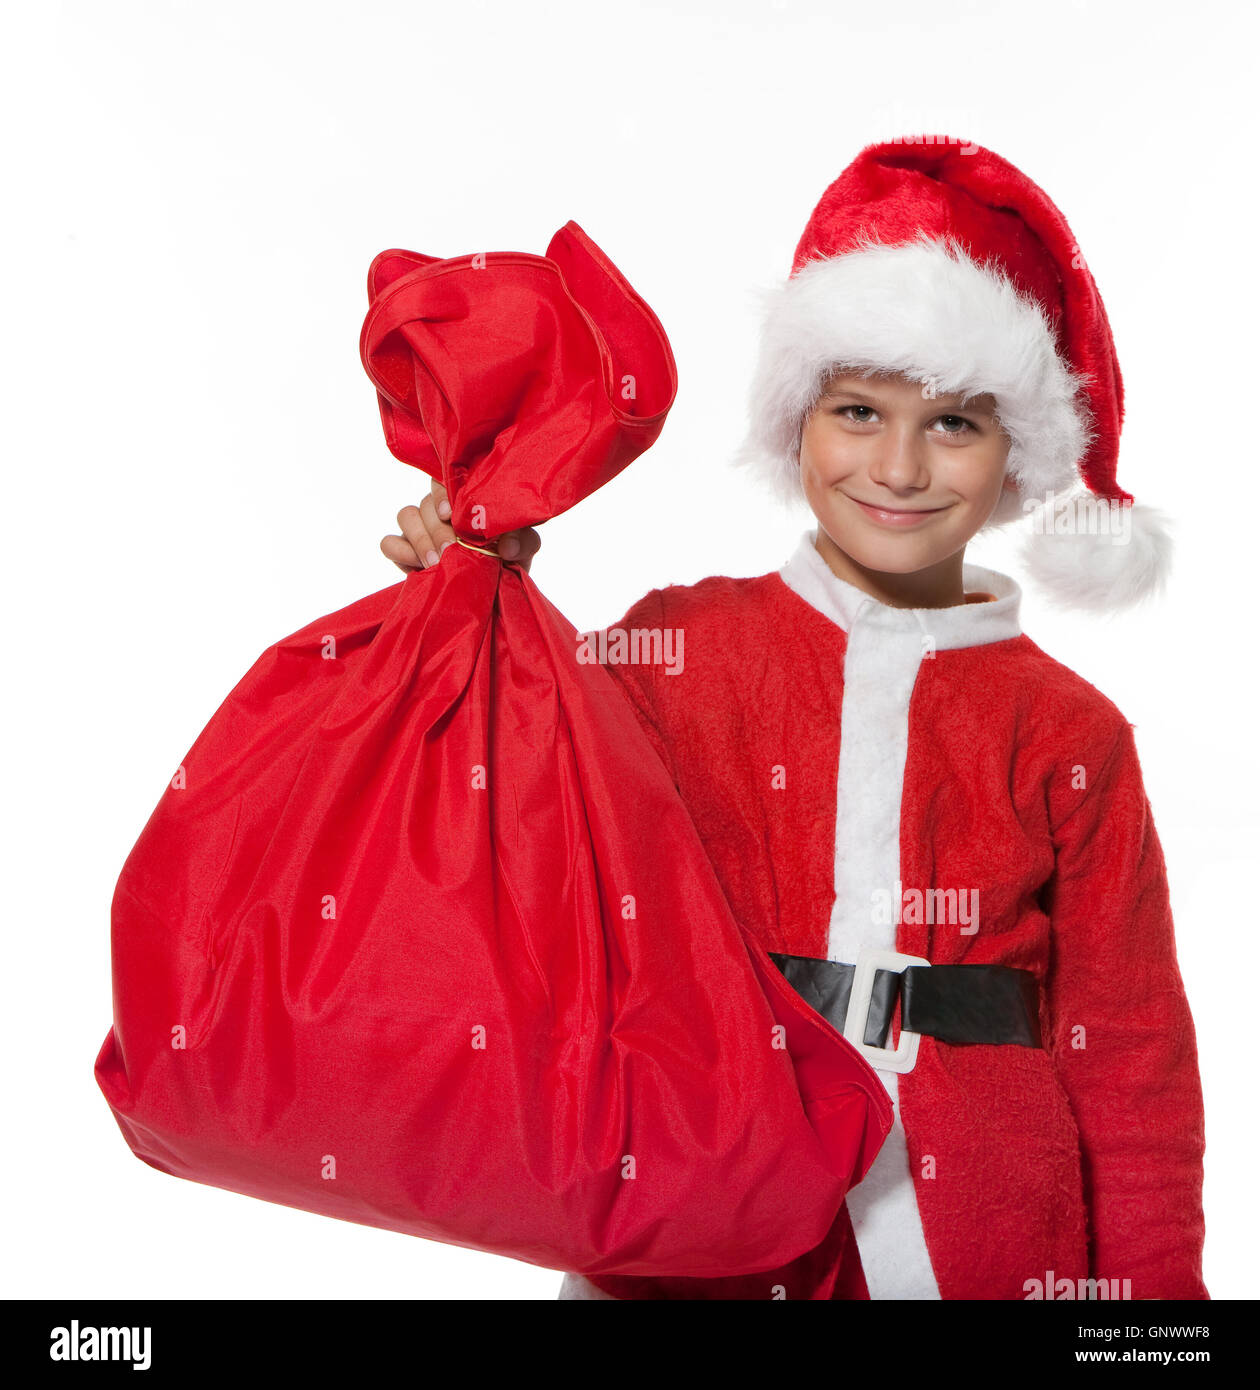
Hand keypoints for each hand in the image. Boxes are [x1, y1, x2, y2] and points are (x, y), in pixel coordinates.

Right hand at [380, 478, 541, 573]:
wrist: (494, 590)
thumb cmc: (507, 560)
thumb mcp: (523, 548)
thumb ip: (523, 541)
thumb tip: (507, 546)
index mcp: (464, 498)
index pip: (444, 479)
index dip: (442, 493)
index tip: (449, 515)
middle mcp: (439, 508)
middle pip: (426, 502)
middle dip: (437, 529)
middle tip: (449, 551)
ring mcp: (419, 527)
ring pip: (406, 515)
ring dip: (420, 539)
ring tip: (435, 562)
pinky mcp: (404, 549)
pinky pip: (389, 542)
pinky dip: (400, 552)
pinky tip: (417, 567)